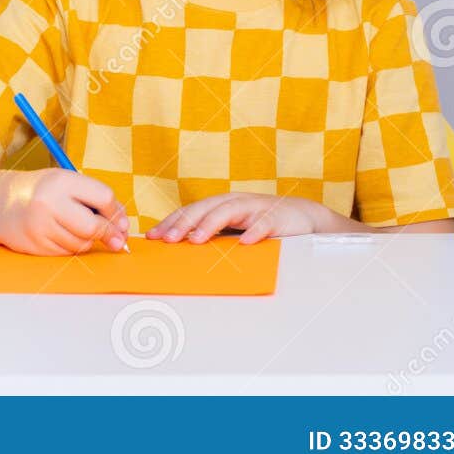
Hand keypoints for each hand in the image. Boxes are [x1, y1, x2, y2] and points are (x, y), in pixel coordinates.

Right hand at [0, 168, 128, 254]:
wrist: (0, 203)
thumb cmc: (43, 192)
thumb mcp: (66, 183)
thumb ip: (95, 199)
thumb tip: (123, 228)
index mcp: (61, 181)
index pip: (103, 197)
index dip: (117, 212)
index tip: (122, 221)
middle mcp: (49, 203)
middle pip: (93, 226)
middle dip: (108, 234)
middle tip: (116, 239)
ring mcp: (40, 226)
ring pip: (82, 244)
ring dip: (89, 241)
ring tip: (79, 229)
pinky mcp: (35, 245)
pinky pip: (67, 253)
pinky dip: (72, 247)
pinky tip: (63, 235)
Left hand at [146, 194, 330, 243]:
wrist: (300, 217)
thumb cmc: (260, 224)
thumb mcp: (233, 230)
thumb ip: (212, 236)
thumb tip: (180, 252)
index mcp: (220, 206)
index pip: (190, 212)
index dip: (171, 222)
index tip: (152, 237)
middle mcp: (233, 202)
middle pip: (204, 208)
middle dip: (184, 223)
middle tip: (169, 239)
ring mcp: (254, 207)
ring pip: (229, 211)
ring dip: (211, 224)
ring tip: (197, 239)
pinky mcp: (275, 217)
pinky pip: (263, 223)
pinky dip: (254, 231)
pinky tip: (246, 242)